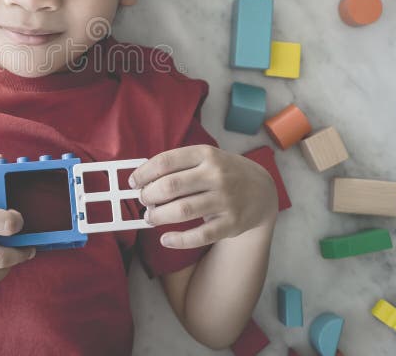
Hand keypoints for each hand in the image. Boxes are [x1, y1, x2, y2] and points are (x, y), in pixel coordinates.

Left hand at [129, 144, 278, 248]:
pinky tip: (165, 239)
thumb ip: (178, 165)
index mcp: (206, 154)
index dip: (144, 173)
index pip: (165, 161)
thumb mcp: (206, 158)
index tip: (133, 182)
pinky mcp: (231, 224)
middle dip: (148, 195)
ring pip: (182, 211)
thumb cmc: (224, 172)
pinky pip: (200, 235)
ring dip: (158, 216)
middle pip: (170, 186)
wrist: (262, 191)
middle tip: (143, 201)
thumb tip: (143, 180)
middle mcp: (217, 175)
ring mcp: (226, 200)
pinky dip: (178, 240)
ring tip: (150, 218)